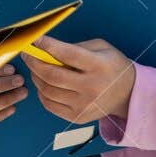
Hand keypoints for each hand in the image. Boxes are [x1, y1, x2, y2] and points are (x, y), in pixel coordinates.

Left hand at [22, 37, 136, 124]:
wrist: (128, 94)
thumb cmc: (110, 65)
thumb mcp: (101, 48)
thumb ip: (74, 47)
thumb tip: (44, 47)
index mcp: (98, 66)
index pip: (67, 54)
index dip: (47, 45)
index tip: (34, 39)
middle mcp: (91, 87)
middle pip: (52, 75)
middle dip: (34, 62)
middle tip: (27, 54)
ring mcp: (84, 105)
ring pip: (47, 90)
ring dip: (35, 76)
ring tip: (35, 67)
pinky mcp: (78, 117)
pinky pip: (50, 104)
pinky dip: (41, 92)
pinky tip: (43, 83)